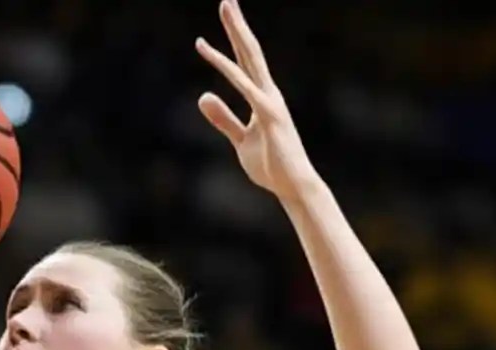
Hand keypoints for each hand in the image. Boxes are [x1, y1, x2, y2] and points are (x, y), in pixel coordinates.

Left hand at [196, 0, 319, 200]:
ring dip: (237, 34)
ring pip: (250, 60)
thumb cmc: (270, 165)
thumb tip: (202, 96)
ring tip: (226, 10)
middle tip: (226, 0)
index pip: (245, 62)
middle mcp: (268, 93)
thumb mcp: (239, 139)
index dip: (234, 39)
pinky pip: (246, 88)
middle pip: (250, 52)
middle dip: (237, 26)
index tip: (225, 17)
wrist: (292, 186)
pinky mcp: (270, 116)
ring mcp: (270, 102)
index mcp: (262, 97)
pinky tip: (212, 54)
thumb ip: (222, 118)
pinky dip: (228, 71)